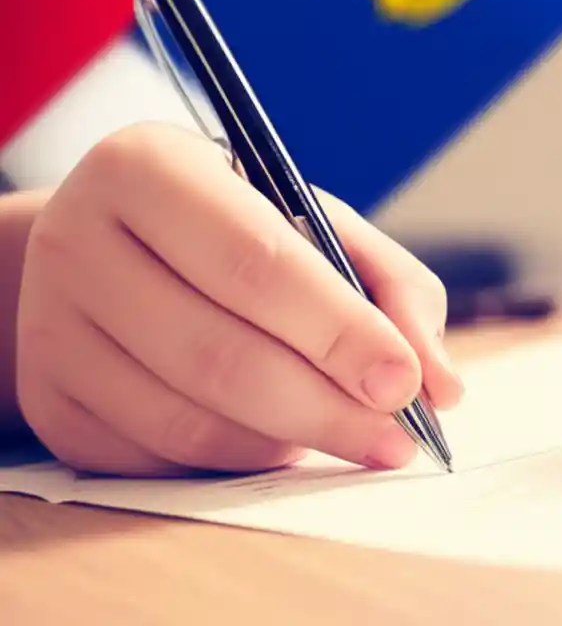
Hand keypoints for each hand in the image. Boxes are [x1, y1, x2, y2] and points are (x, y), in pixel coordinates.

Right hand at [17, 122, 461, 475]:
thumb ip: (393, 289)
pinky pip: (160, 460)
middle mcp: (81, 242)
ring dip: (288, 443)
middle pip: (221, 355)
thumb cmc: (235, 230)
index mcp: (150, 168)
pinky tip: (278, 440)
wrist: (112, 248)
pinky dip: (237, 461)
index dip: (337, 331)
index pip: (255, 262)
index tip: (403, 383)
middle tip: (396, 439)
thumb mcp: (317, 223)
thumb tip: (440, 384)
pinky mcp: (53, 401)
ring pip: (189, 422)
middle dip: (328, 409)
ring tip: (346, 435)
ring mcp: (53, 328)